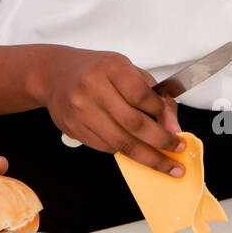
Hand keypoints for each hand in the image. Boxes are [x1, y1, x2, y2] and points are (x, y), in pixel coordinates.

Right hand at [36, 47, 185, 174]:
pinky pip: (106, 147)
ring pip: (120, 142)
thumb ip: (152, 95)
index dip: (161, 114)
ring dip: (147, 157)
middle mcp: (93, 87)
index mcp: (111, 67)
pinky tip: (137, 153)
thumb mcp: (127, 71)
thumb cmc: (97, 70)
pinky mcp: (73, 127)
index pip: (142, 96)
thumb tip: (172, 126)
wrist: (54, 74)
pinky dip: (125, 152)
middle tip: (177, 151)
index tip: (175, 128)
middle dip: (161, 142)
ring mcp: (80, 109)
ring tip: (166, 165)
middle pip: (133, 124)